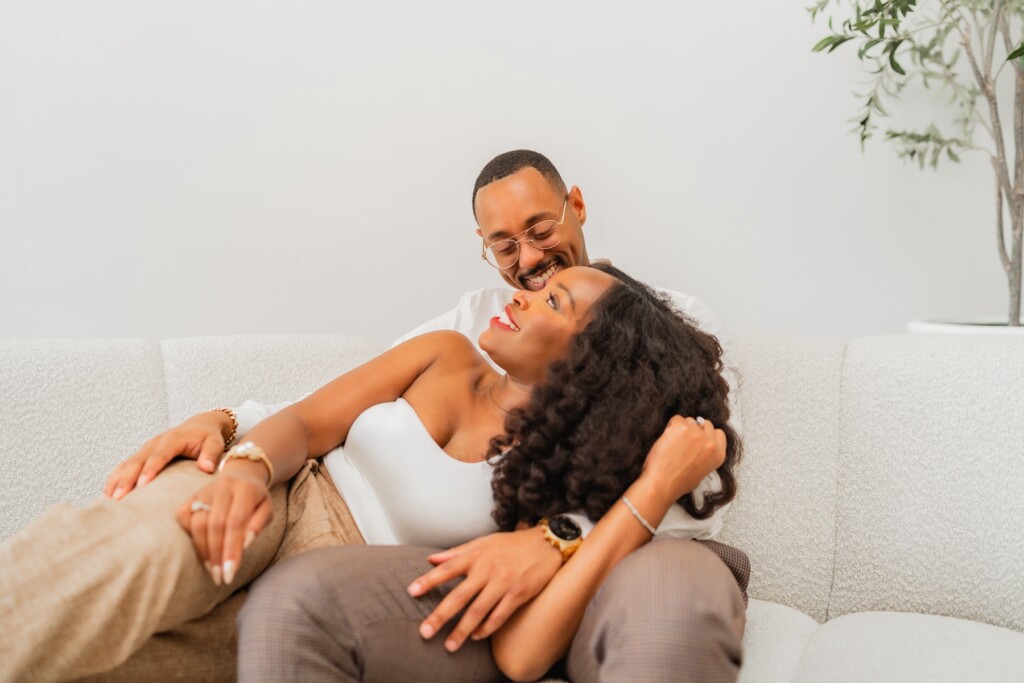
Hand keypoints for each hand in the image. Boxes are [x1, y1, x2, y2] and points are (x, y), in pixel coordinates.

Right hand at [103, 411, 231, 498]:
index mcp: (173, 439)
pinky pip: (124, 467)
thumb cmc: (207, 437)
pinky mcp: (141, 455)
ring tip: (109, 500)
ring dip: (116, 480)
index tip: (142, 484)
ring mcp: (146, 449)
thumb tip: (206, 468)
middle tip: (119, 497)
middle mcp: (155, 443)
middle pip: (137, 461)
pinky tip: (109, 495)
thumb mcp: (215, 442)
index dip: (150, 469)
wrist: (200, 426)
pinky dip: (115, 479)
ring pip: (127, 464)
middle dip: (126, 479)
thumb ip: (212, 454)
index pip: (160, 455)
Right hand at [175, 464, 271, 585]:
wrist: (241, 475)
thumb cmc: (256, 500)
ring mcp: (204, 490)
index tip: (230, 574)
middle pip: (215, 524)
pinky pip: (183, 516)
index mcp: (245, 489)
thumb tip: (244, 544)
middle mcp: (223, 487)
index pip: (236, 522)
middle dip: (217, 555)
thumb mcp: (267, 509)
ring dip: (203, 550)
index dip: (231, 550)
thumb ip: (258, 524)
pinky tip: (200, 547)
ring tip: (212, 568)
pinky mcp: (190, 496)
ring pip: (197, 522)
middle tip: (219, 577)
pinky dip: (188, 534)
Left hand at [407, 528, 562, 651]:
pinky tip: (476, 637)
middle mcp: (488, 569)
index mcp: (476, 555)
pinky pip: (500, 616)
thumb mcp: (484, 542)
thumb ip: (457, 552)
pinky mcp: (519, 594)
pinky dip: (487, 628)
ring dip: (462, 630)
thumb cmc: (512, 544)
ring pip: (478, 611)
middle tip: (424, 632)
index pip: (447, 568)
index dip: (428, 580)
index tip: (411, 592)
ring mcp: (504, 583)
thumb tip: (431, 560)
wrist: (547, 543)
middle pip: (459, 596)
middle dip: (440, 616)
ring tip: (449, 646)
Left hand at [641, 415, 726, 503]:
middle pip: (705, 424)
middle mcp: (710, 443)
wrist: (663, 483)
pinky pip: (676, 419)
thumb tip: (700, 446)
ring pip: (690, 421)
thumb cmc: (678, 482)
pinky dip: (670, 426)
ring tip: (673, 443)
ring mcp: (696, 433)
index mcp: (718, 454)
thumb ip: (706, 456)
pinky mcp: (681, 428)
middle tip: (683, 440)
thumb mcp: (702, 472)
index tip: (699, 438)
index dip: (707, 434)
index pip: (718, 433)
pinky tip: (667, 439)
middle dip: (695, 430)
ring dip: (682, 428)